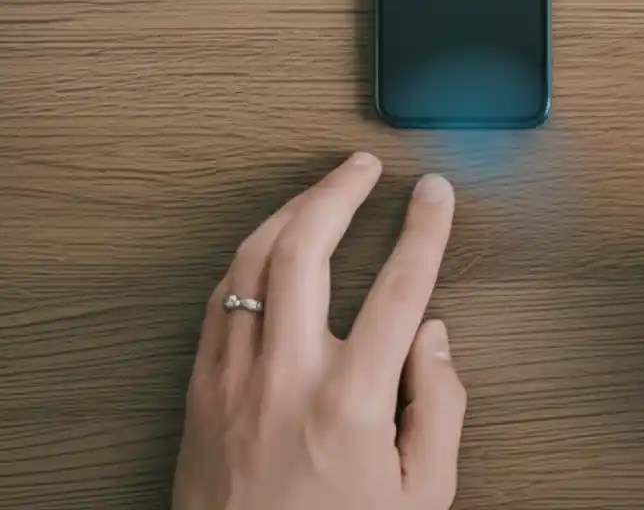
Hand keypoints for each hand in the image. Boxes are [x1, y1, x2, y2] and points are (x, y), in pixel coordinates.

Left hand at [173, 153, 466, 509]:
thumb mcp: (422, 494)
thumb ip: (441, 407)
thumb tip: (433, 336)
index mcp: (351, 402)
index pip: (399, 288)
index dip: (424, 230)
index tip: (436, 195)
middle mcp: (287, 377)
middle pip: (306, 250)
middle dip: (339, 192)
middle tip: (364, 166)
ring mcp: (234, 379)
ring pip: (252, 263)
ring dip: (290, 213)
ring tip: (321, 192)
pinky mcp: (200, 389)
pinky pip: (220, 299)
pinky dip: (249, 259)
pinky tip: (270, 247)